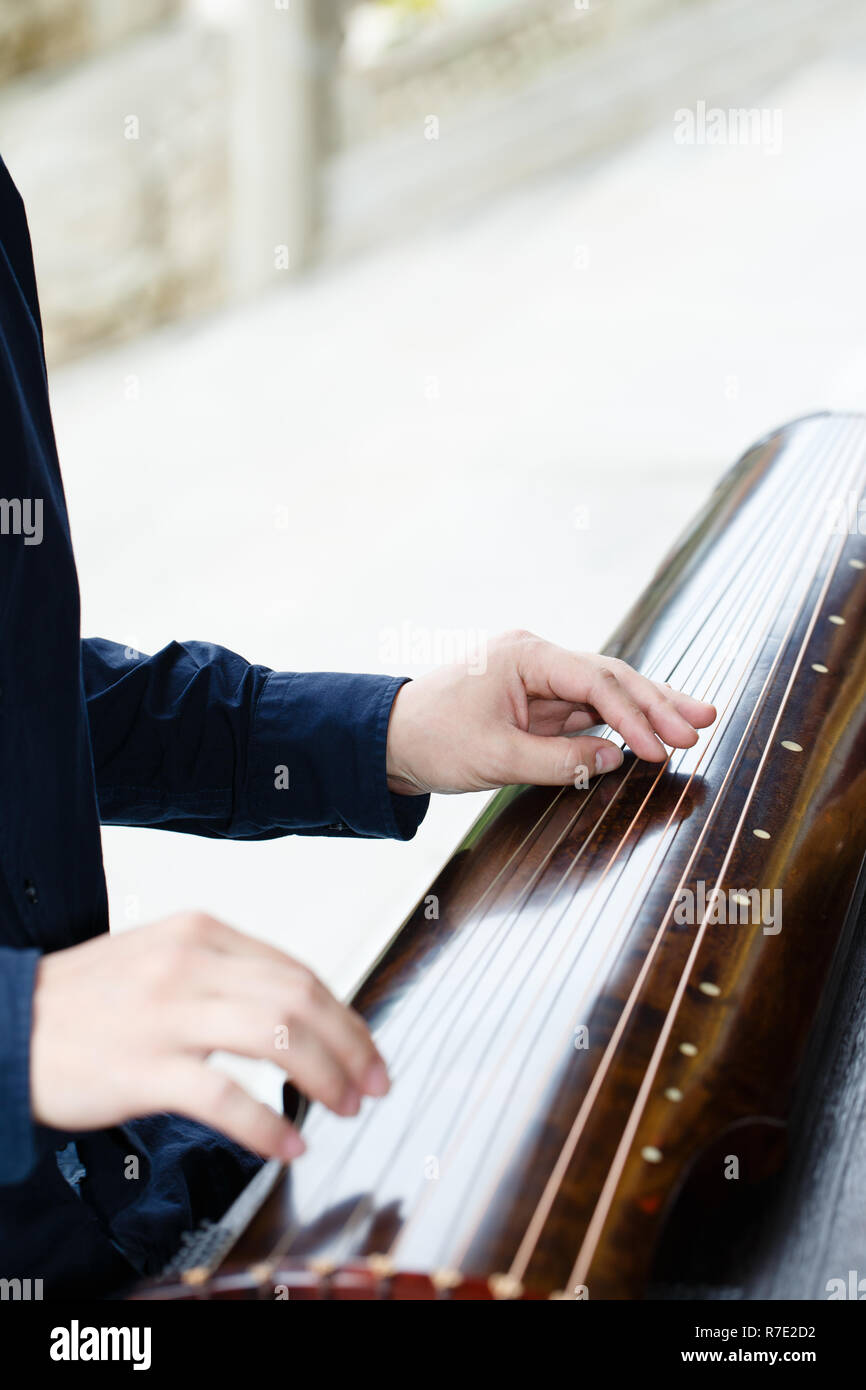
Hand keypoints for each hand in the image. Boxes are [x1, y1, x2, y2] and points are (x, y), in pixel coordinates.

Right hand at [30, 912, 388, 1160]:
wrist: (7, 1025)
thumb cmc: (86, 1001)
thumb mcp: (161, 957)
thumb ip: (226, 973)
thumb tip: (299, 1010)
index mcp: (200, 931)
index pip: (298, 970)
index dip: (345, 1014)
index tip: (367, 1049)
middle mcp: (190, 963)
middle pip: (301, 998)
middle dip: (351, 1046)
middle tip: (372, 1084)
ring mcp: (168, 1014)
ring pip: (278, 1037)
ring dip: (325, 1077)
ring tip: (343, 1109)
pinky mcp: (145, 1067)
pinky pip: (226, 1097)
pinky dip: (267, 1125)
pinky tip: (287, 1145)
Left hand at [385, 629, 716, 794]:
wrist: (388, 741)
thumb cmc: (433, 741)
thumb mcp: (496, 758)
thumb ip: (560, 761)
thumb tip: (617, 759)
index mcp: (525, 655)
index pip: (596, 682)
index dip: (635, 715)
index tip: (663, 748)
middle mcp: (537, 658)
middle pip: (611, 676)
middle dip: (659, 701)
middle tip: (706, 721)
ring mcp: (539, 678)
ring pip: (606, 691)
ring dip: (648, 709)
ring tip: (696, 724)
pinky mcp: (537, 701)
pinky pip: (588, 709)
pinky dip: (620, 723)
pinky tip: (653, 734)